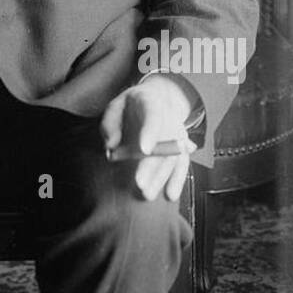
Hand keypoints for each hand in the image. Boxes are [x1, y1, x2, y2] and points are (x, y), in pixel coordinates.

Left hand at [100, 77, 196, 201]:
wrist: (158, 98)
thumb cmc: (131, 106)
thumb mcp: (116, 106)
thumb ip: (110, 123)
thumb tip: (111, 146)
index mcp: (151, 102)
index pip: (153, 116)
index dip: (150, 133)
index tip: (144, 150)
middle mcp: (169, 118)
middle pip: (164, 141)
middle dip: (152, 164)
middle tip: (139, 183)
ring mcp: (178, 133)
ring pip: (173, 156)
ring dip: (161, 177)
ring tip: (147, 194)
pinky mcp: (181, 147)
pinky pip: (182, 164)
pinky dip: (177, 180)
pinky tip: (171, 195)